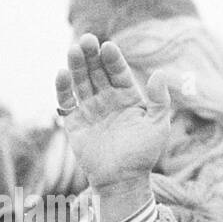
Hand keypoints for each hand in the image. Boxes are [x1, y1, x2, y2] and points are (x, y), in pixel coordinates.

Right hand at [56, 35, 169, 201]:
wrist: (122, 181)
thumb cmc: (143, 155)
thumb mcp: (158, 127)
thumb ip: (160, 101)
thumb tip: (160, 74)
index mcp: (128, 99)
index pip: (119, 73)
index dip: (113, 60)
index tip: (108, 47)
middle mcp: (108, 100)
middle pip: (97, 72)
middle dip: (92, 56)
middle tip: (87, 40)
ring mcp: (90, 109)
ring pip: (81, 82)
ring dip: (76, 66)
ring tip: (74, 50)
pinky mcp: (74, 122)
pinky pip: (66, 101)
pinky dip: (62, 88)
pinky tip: (62, 74)